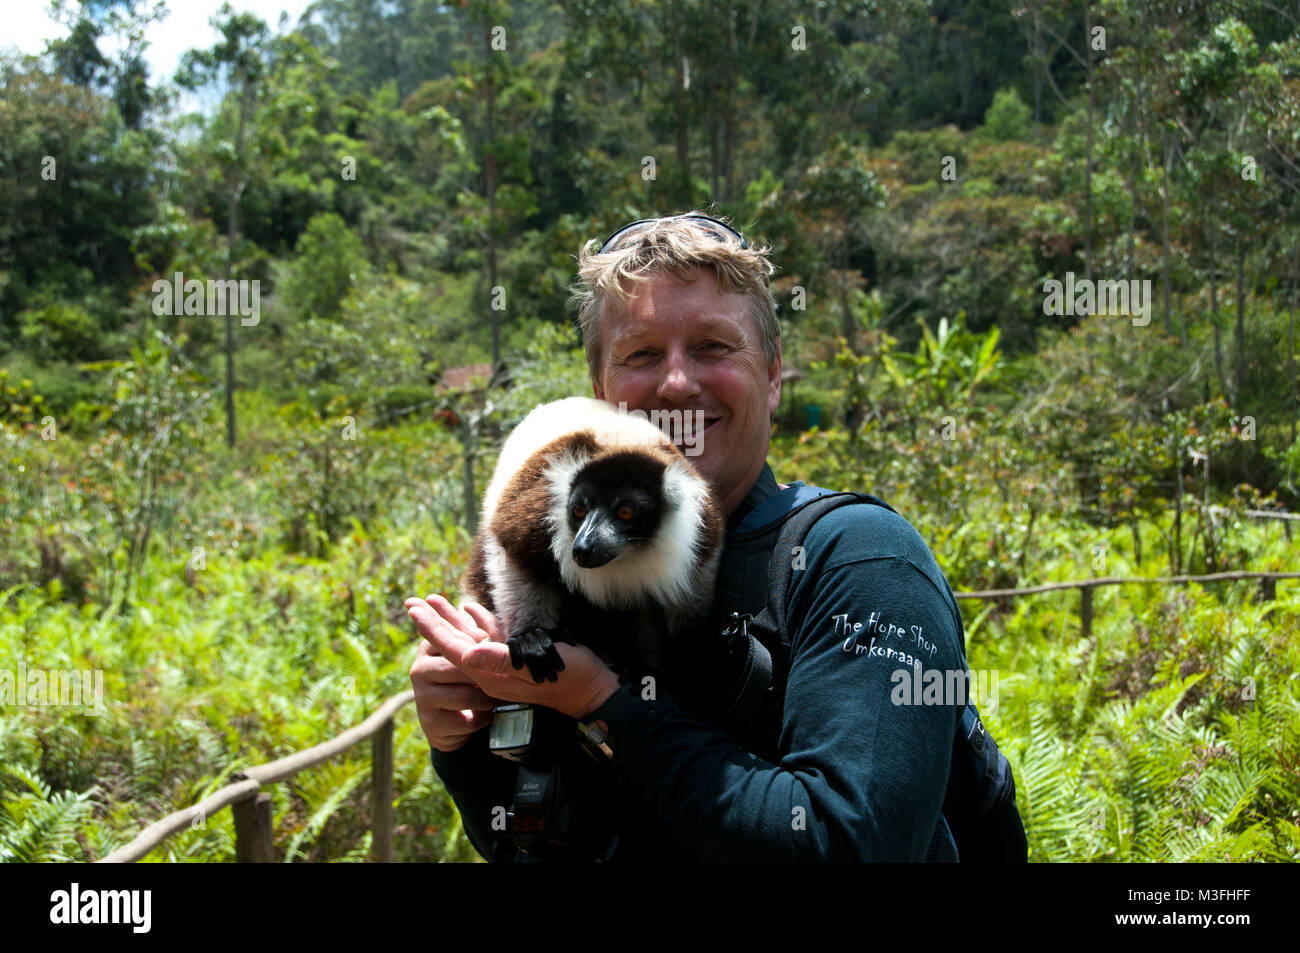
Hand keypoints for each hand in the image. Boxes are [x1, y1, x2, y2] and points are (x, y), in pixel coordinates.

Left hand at [406, 594, 620, 721]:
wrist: (594, 692)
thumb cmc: (570, 679)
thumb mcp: (535, 668)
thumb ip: (500, 662)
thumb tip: (467, 654)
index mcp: (492, 676)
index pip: (454, 650)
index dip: (433, 630)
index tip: (414, 611)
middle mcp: (493, 672)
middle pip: (456, 643)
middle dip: (433, 622)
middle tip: (412, 603)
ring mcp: (504, 667)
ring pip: (470, 639)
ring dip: (451, 619)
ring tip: (433, 601)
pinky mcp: (516, 661)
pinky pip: (489, 640)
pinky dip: (478, 623)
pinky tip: (470, 610)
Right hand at [407, 595, 500, 751]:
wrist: (457, 724)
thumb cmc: (467, 681)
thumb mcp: (472, 656)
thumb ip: (472, 631)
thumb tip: (468, 606)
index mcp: (430, 648)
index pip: (446, 635)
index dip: (458, 634)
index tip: (465, 631)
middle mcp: (420, 670)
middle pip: (458, 667)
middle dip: (482, 675)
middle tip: (498, 678)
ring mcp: (423, 697)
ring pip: (464, 694)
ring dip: (485, 698)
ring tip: (492, 698)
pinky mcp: (432, 722)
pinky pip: (466, 719)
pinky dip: (482, 718)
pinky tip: (482, 715)